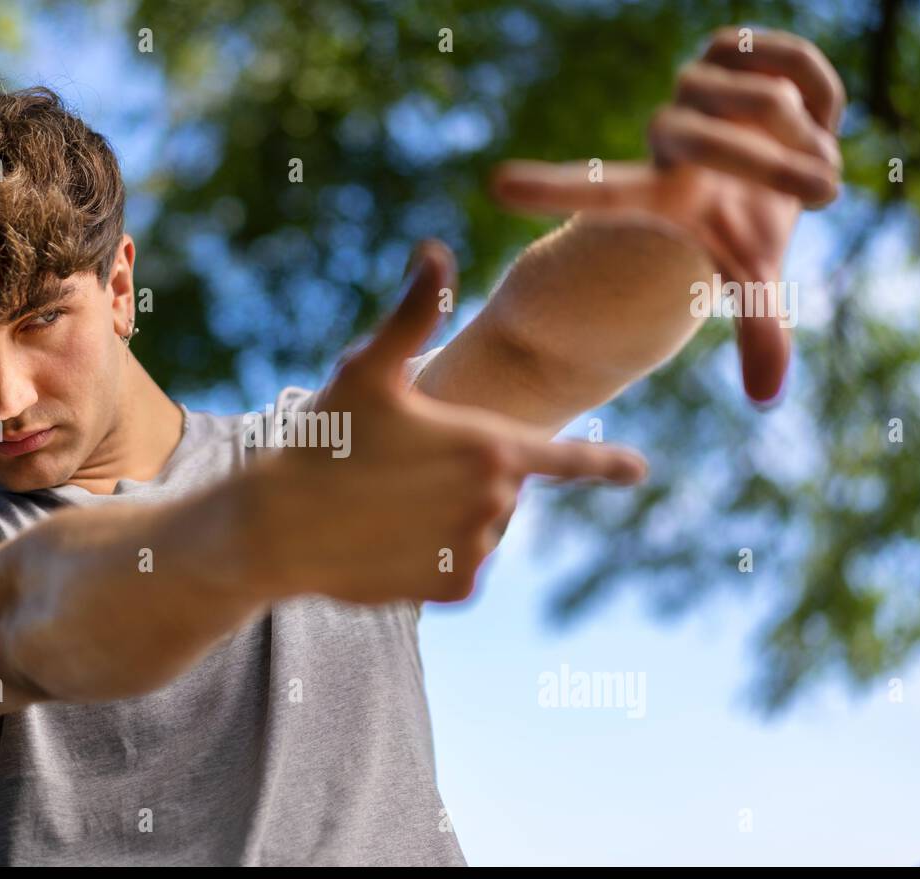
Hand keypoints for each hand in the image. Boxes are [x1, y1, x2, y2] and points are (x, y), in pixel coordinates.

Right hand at [258, 241, 648, 604]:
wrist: (279, 526)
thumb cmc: (324, 439)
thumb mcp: (368, 369)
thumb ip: (413, 313)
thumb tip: (435, 249)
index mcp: (490, 447)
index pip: (566, 457)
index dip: (604, 463)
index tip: (639, 471)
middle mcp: (495, 504)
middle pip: (500, 487)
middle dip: (462, 475)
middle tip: (400, 467)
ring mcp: (475, 550)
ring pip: (477, 527)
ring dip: (446, 515)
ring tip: (388, 502)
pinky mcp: (452, 589)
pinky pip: (457, 567)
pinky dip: (431, 555)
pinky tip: (389, 540)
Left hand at [490, 27, 845, 402]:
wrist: (781, 163)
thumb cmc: (749, 226)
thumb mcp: (753, 274)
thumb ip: (759, 331)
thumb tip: (768, 399)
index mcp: (658, 193)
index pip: (597, 189)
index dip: (553, 188)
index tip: (497, 186)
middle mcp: (666, 138)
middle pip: (695, 137)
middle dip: (768, 167)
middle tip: (822, 192)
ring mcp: (692, 92)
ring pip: (748, 100)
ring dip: (799, 135)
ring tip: (808, 153)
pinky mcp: (727, 51)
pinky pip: (777, 54)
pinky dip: (805, 76)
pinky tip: (809, 106)